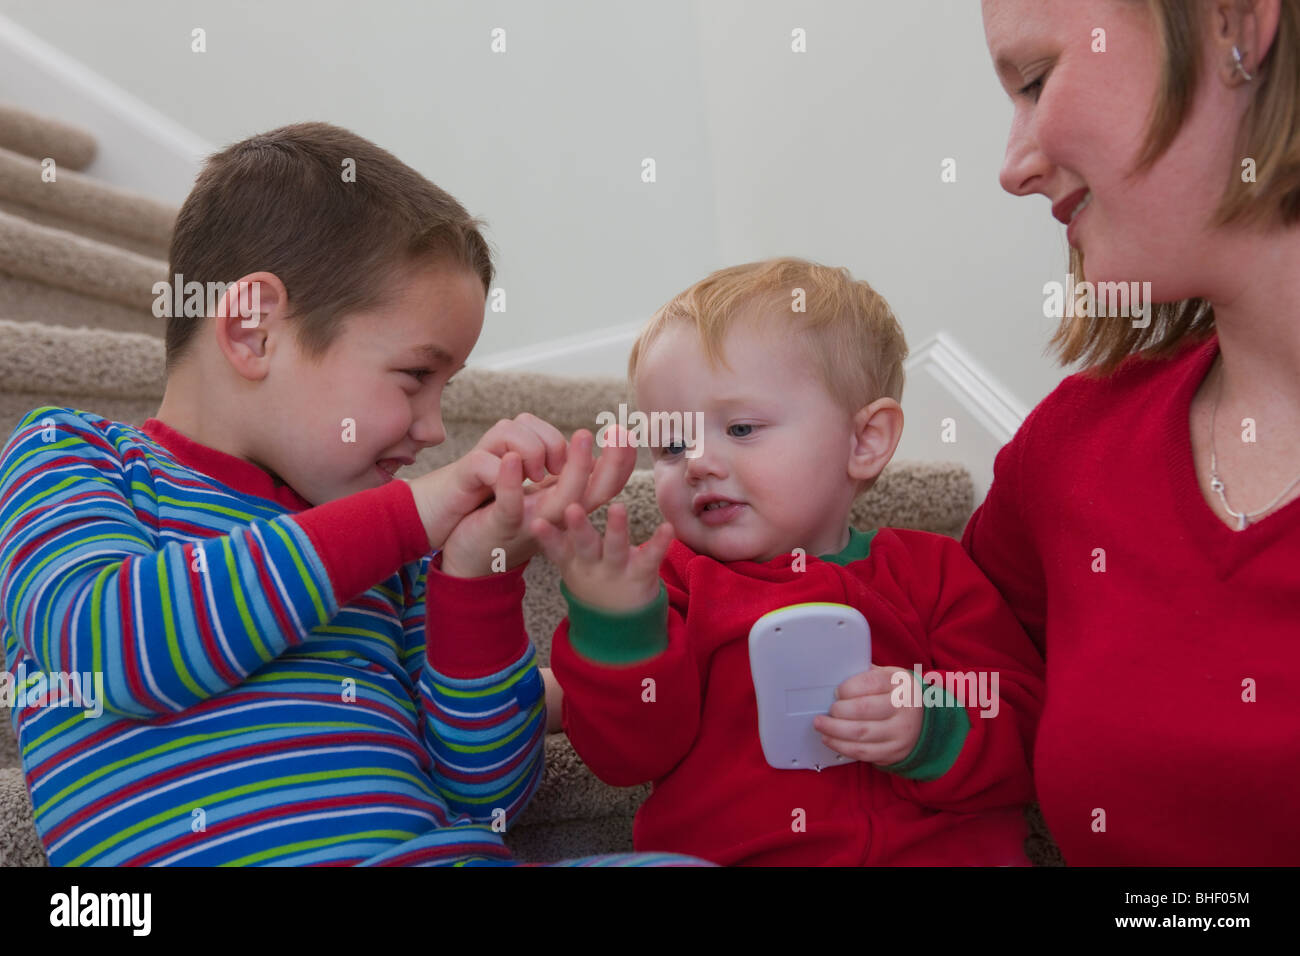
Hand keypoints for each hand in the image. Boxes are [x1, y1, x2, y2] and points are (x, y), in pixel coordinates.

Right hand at [404, 413, 570, 551]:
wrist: (439, 520)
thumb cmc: (484, 508)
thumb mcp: (526, 497)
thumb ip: (555, 483)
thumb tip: (594, 469)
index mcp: (516, 454)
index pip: (547, 429)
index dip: (570, 442)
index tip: (573, 471)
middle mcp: (498, 450)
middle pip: (529, 421)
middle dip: (553, 444)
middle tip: (555, 473)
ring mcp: (482, 459)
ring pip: (509, 429)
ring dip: (531, 451)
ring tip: (535, 479)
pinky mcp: (463, 475)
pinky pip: (482, 461)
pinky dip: (501, 474)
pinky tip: (511, 490)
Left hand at [439, 427, 639, 576]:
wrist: (473, 559)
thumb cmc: (508, 519)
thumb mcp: (543, 496)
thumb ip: (565, 477)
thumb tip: (588, 454)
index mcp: (571, 508)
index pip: (606, 485)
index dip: (622, 462)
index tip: (629, 434)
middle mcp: (560, 518)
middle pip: (597, 493)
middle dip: (613, 463)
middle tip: (619, 433)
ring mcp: (534, 523)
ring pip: (564, 500)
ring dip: (577, 467)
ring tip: (583, 435)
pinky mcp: (503, 526)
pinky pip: (510, 505)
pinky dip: (512, 482)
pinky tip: (512, 458)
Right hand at [531, 501, 674, 612]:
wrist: (618, 624)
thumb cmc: (592, 580)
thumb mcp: (572, 565)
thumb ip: (559, 540)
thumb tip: (538, 509)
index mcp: (574, 563)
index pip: (557, 548)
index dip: (546, 537)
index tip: (536, 523)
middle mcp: (593, 567)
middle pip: (584, 546)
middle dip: (579, 527)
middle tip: (572, 508)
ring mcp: (618, 571)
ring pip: (615, 549)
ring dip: (616, 529)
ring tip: (618, 507)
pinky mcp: (642, 574)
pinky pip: (651, 558)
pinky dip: (659, 543)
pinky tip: (668, 527)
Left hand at [812, 665, 922, 766]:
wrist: (925, 722)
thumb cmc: (898, 695)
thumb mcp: (890, 677)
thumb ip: (867, 674)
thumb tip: (835, 675)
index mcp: (900, 683)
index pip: (871, 682)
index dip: (848, 688)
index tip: (836, 692)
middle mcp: (904, 707)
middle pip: (863, 709)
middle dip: (838, 711)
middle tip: (827, 710)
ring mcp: (900, 732)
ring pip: (860, 733)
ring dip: (834, 730)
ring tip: (821, 725)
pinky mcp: (893, 751)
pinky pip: (863, 752)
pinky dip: (841, 746)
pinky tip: (830, 739)